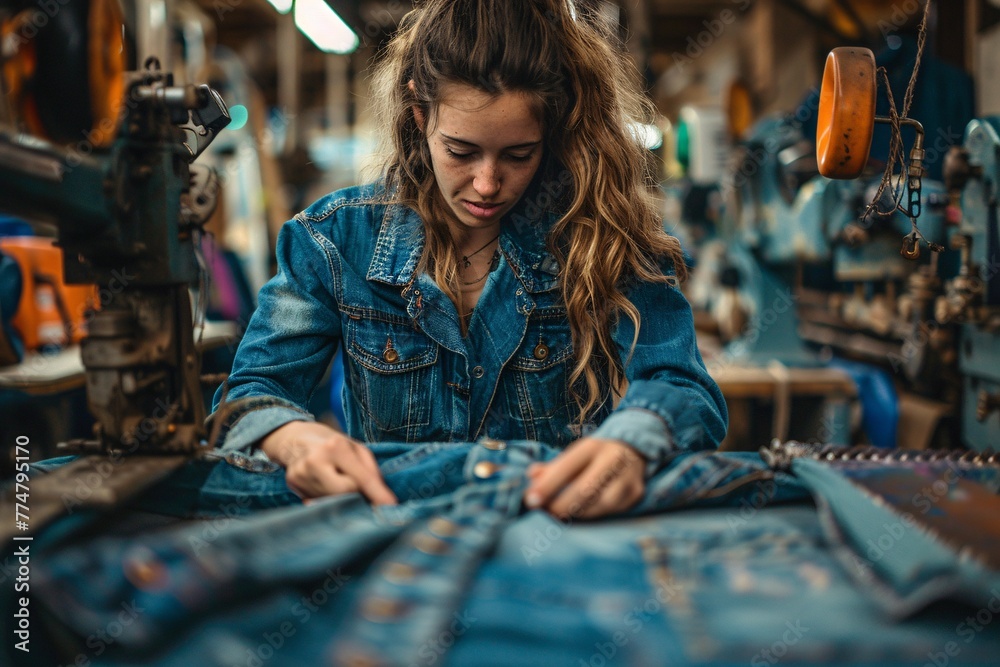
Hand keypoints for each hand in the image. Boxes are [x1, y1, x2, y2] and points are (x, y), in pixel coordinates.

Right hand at [260, 421, 397, 505]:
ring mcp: (300, 473)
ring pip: (331, 500)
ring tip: (337, 480)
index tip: (390, 506)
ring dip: (340, 497)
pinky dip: (327, 498)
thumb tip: (382, 499)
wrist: (296, 438)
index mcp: (334, 447)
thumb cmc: (334, 443)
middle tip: (358, 488)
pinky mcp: (292, 484)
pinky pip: (317, 502)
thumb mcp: (356, 448)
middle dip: (356, 494)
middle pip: (344, 494)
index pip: (360, 478)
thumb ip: (370, 471)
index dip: (376, 494)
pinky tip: (324, 484)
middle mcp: (315, 461)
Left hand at [522, 438, 645, 519]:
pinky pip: (611, 512)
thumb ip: (552, 468)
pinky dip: (592, 516)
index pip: (567, 467)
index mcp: (593, 447)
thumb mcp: (574, 455)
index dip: (548, 485)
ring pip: (600, 504)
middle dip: (561, 505)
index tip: (530, 499)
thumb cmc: (595, 457)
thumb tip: (531, 477)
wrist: (634, 451)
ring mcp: (627, 478)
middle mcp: (613, 460)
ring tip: (559, 515)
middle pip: (585, 489)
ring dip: (576, 513)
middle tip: (544, 513)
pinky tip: (580, 516)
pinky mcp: (636, 494)